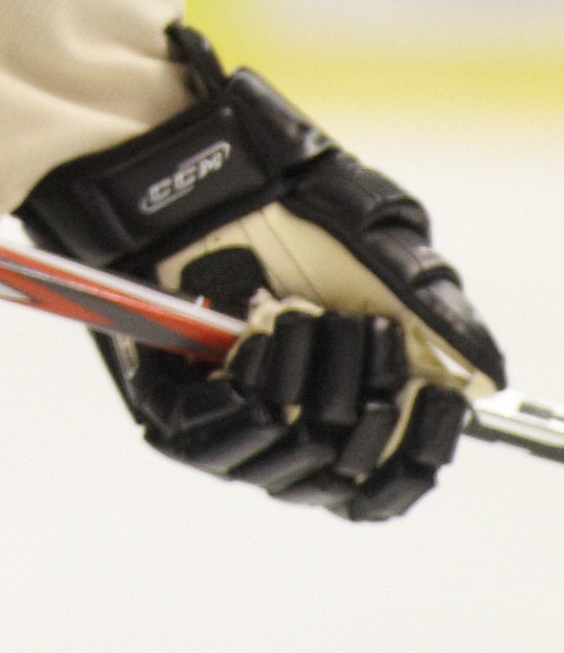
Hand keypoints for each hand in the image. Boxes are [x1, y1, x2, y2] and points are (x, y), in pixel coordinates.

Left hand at [20, 28, 504, 521]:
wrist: (191, 171)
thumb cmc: (284, 199)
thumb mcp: (376, 244)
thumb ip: (431, 311)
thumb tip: (483, 376)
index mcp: (347, 392)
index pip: (389, 481)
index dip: (415, 456)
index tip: (430, 407)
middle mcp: (291, 420)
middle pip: (345, 472)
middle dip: (359, 396)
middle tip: (349, 325)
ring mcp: (232, 419)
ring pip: (284, 462)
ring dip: (300, 388)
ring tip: (292, 318)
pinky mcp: (170, 407)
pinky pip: (210, 445)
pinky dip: (240, 397)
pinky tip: (248, 345)